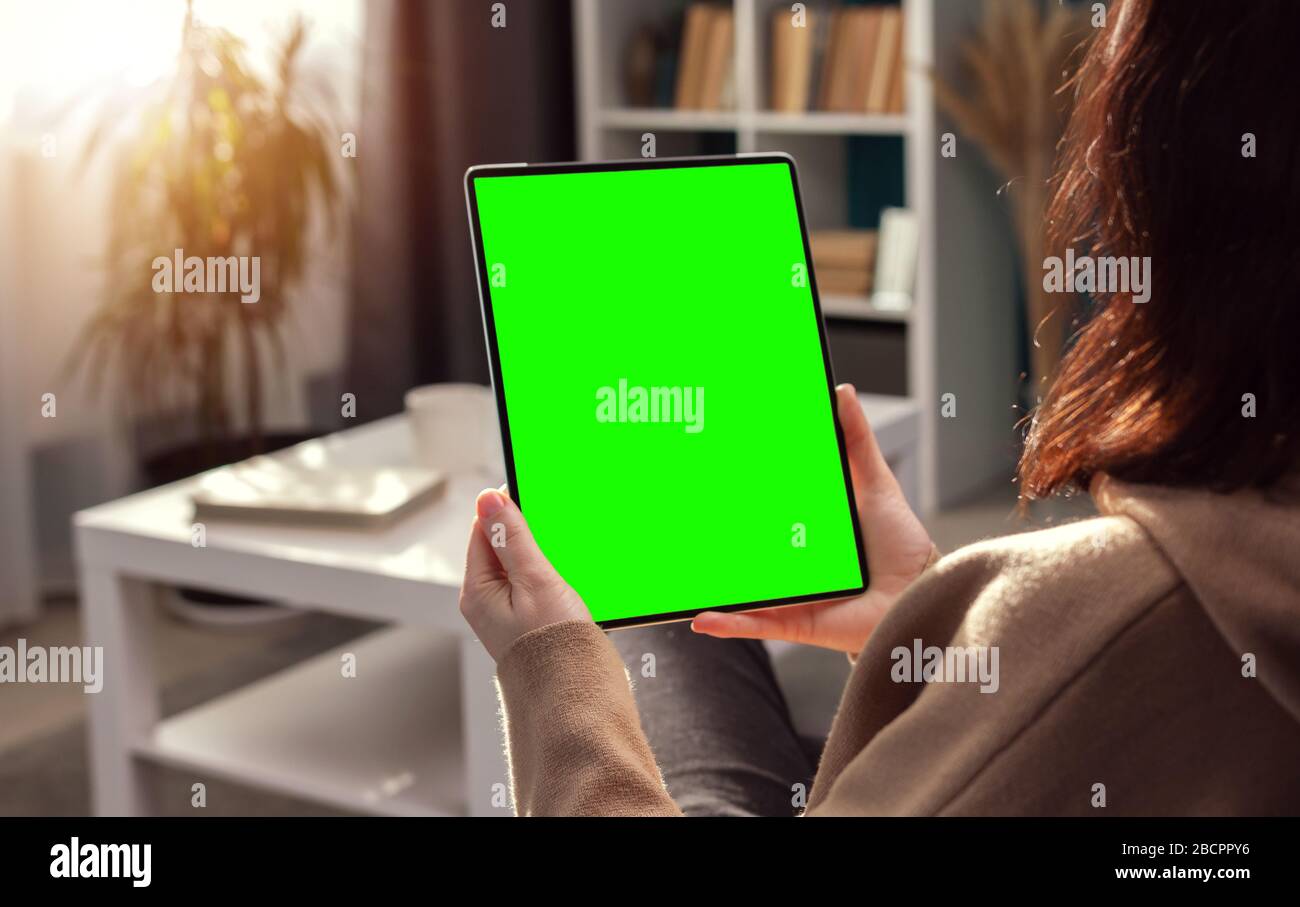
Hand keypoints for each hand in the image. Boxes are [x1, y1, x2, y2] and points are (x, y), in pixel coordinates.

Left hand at [459, 487, 591, 660]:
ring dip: (540, 554)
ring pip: (518, 564)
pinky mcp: (526, 620)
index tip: (533, 495)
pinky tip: (566, 578)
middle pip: (499, 546)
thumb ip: (512, 537)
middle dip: (525, 533)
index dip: (506, 509)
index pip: (482, 529)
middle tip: (554, 531)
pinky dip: (547, 574)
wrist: (577, 694)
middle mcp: (485, 601)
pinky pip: (531, 583)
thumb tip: (488, 498)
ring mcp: (504, 612)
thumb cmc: (555, 644)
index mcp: (477, 590)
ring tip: (563, 561)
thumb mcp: (535, 579)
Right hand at [691, 384, 934, 654]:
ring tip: (678, 577)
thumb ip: (855, 440)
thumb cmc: (902, 545)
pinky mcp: (797, 622)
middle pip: (745, 554)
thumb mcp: (875, 483)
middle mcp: (793, 563)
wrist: (919, 591)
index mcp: (806, 531)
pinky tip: (700, 619)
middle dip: (710, 546)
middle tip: (676, 525)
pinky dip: (728, 623)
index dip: (735, 500)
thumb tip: (842, 391)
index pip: (764, 513)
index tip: (704, 480)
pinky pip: (757, 624)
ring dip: (709, 589)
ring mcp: (792, 594)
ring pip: (743, 591)